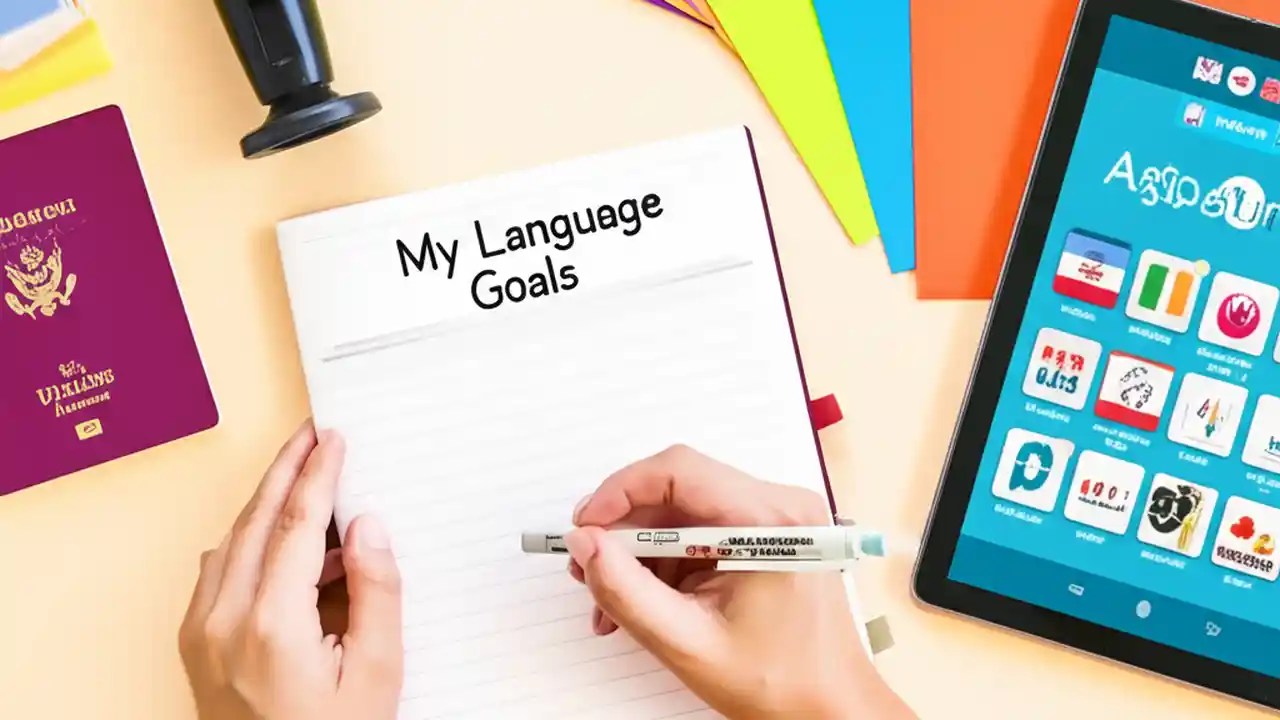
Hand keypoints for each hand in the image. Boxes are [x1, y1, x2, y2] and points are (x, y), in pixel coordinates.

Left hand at [179, 423, 404, 719]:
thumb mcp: (378, 674)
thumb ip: (378, 593)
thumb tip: (368, 527)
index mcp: (272, 624)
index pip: (296, 525)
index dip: (318, 475)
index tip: (332, 440)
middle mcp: (224, 620)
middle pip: (255, 520)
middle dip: (285, 470)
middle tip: (310, 433)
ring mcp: (200, 632)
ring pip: (231, 541)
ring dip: (265, 501)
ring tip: (300, 474)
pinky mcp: (194, 644)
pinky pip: (216, 570)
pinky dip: (246, 540)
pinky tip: (275, 538)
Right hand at [566, 446, 914, 719]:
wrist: (831, 708)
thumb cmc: (782, 683)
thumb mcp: (688, 643)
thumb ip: (627, 592)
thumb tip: (585, 544)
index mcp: (771, 522)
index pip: (679, 471)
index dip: (619, 492)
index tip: (585, 526)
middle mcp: (780, 506)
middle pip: (677, 488)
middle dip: (624, 529)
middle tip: (589, 568)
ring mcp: (775, 519)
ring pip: (683, 511)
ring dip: (640, 553)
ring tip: (612, 601)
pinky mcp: (765, 537)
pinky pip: (700, 531)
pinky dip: (665, 563)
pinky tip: (645, 601)